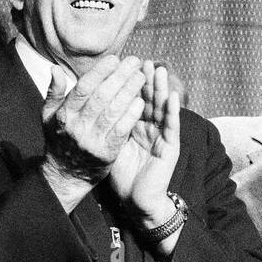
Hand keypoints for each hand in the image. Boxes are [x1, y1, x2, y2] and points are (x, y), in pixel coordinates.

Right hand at [42, 54, 145, 192]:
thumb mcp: (49, 115)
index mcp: (64, 114)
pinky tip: (141, 102)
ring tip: (141, 76)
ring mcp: (92, 141)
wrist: (65, 174)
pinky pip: (121, 131)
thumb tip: (56, 68)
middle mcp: (77, 127)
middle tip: (134, 62)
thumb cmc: (59, 138)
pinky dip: (131, 115)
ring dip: (129, 91)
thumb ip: (54, 91)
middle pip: (102, 96)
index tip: (115, 58)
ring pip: (114, 111)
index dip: (100, 71)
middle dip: (120, 76)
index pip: (84, 87)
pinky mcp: (106, 154)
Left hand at [107, 61, 180, 224]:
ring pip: (162, 108)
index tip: (124, 65)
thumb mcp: (108, 144)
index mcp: (134, 125)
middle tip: (143, 61)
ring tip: (160, 70)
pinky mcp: (170, 147)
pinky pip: (171, 126)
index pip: (133, 99)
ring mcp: (161, 136)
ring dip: (162, 88)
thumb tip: (87, 105)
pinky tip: (174, 96)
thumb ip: (103, 124)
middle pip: (149, 99)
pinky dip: (173, 110)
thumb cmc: (122, 174)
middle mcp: (150, 127)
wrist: (136, 201)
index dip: (130, 83)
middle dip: (146, 80)